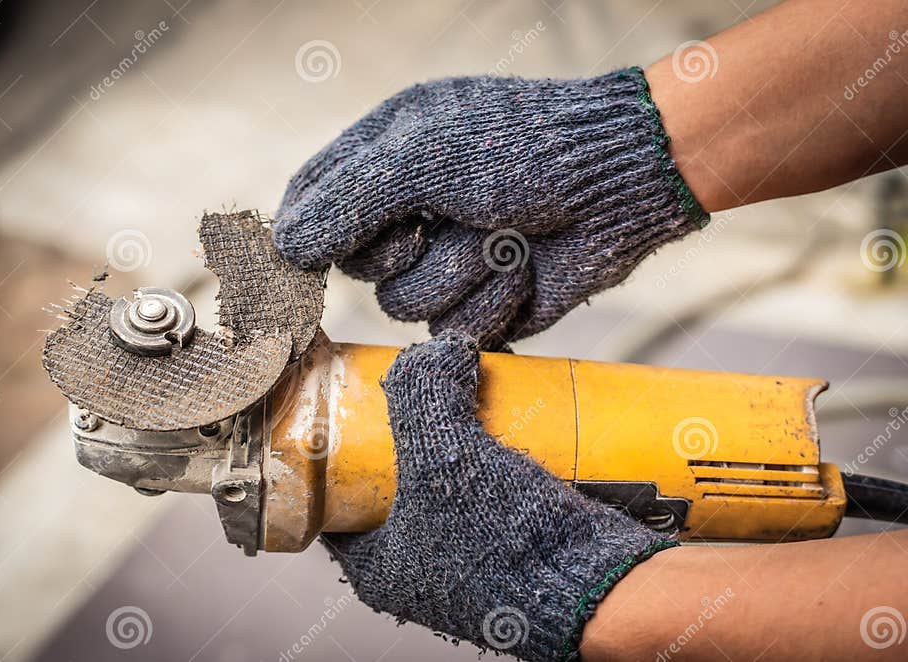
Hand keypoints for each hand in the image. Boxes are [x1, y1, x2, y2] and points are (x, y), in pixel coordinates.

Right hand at [274, 69, 706, 347]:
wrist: (617, 185)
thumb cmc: (524, 148)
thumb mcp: (423, 156)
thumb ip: (348, 201)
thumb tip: (287, 247)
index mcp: (384, 157)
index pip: (313, 200)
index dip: (303, 233)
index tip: (304, 258)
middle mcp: (409, 211)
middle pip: (354, 265)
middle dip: (399, 249)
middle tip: (437, 221)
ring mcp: (445, 259)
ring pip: (403, 303)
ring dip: (457, 272)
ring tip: (502, 233)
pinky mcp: (481, 303)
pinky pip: (453, 330)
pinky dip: (491, 300)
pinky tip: (522, 266)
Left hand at [321, 332, 674, 660]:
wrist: (605, 589)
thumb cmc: (511, 548)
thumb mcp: (446, 459)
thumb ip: (426, 394)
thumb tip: (436, 348)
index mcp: (379, 566)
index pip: (335, 498)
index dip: (338, 447)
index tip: (350, 402)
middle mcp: (420, 566)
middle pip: (395, 479)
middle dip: (409, 429)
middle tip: (416, 387)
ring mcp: (469, 557)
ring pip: (448, 477)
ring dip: (458, 433)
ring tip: (466, 387)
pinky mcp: (515, 542)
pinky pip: (492, 484)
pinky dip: (496, 449)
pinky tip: (510, 412)